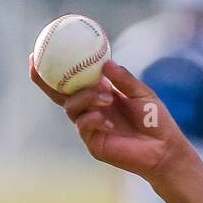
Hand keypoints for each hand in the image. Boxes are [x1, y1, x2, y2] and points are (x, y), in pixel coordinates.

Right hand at [29, 56, 190, 183]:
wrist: (165, 149)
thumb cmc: (155, 121)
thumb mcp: (142, 94)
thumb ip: (124, 80)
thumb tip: (106, 63)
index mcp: (100, 94)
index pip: (73, 80)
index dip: (55, 68)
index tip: (39, 52)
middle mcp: (90, 109)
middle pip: (60, 94)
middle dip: (45, 80)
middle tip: (37, 65)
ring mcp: (90, 126)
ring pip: (71, 107)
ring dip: (86, 98)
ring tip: (107, 97)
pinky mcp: (93, 143)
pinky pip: (83, 126)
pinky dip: (93, 119)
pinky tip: (108, 120)